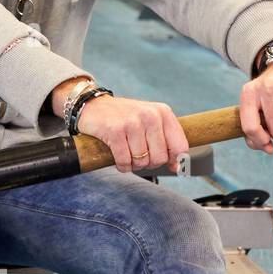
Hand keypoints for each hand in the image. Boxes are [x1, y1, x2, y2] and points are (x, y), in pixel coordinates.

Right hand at [75, 95, 189, 173]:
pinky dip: (122, 165)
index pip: (180, 146)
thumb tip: (177, 167)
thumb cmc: (122, 116)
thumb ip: (166, 141)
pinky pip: (124, 161)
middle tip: (138, 156)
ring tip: (127, 154)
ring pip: (142, 161)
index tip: (163, 161)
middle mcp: (150, 116)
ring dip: (133, 164)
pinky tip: (118, 160)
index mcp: (162, 112)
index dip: (172, 159)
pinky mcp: (115, 131)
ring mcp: (132, 123)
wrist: (92, 106)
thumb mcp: (149, 121)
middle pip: (160, 157)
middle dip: (148, 163)